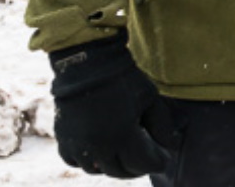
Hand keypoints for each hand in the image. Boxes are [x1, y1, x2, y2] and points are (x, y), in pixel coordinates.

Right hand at [48, 36, 176, 178]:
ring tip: (124, 158)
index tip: (165, 160)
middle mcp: (98, 145)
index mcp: (122, 136)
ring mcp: (78, 143)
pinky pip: (73, 160)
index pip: (142, 164)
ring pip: (96, 168)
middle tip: (147, 161)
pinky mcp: (63, 137)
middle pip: (119, 170)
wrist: (88, 64)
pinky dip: (87, 161)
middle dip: (136, 169)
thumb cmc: (124, 79)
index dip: (156, 164)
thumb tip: (171, 146)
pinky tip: (99, 153)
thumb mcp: (150, 100)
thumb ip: (162, 127)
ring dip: (112, 167)